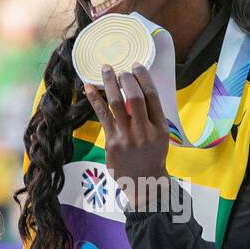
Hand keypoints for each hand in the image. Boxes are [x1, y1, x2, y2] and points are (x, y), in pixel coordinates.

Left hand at [82, 63, 169, 195]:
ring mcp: (127, 137)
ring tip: (106, 69)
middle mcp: (145, 131)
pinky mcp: (112, 142)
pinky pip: (102, 115)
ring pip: (117, 103)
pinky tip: (88, 88)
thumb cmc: (151, 156)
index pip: (152, 96)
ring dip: (110, 83)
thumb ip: (151, 116)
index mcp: (160, 127)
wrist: (143, 182)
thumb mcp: (160, 136)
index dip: (144, 77)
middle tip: (121, 70)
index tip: (137, 66)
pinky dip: (95, 99)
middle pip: (135, 97)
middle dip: (127, 79)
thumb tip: (136, 90)